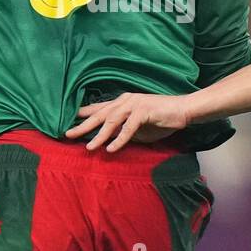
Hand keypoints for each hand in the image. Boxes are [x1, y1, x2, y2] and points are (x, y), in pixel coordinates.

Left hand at [65, 93, 190, 151]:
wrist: (183, 110)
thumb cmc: (161, 119)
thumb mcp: (137, 128)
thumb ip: (122, 131)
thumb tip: (107, 141)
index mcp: (122, 102)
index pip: (99, 108)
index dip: (84, 114)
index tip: (68, 121)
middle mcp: (125, 101)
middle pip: (100, 114)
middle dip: (83, 125)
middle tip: (68, 134)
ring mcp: (134, 105)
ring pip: (112, 121)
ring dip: (100, 135)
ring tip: (89, 146)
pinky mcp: (144, 111)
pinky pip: (129, 127)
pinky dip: (120, 139)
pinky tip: (111, 149)